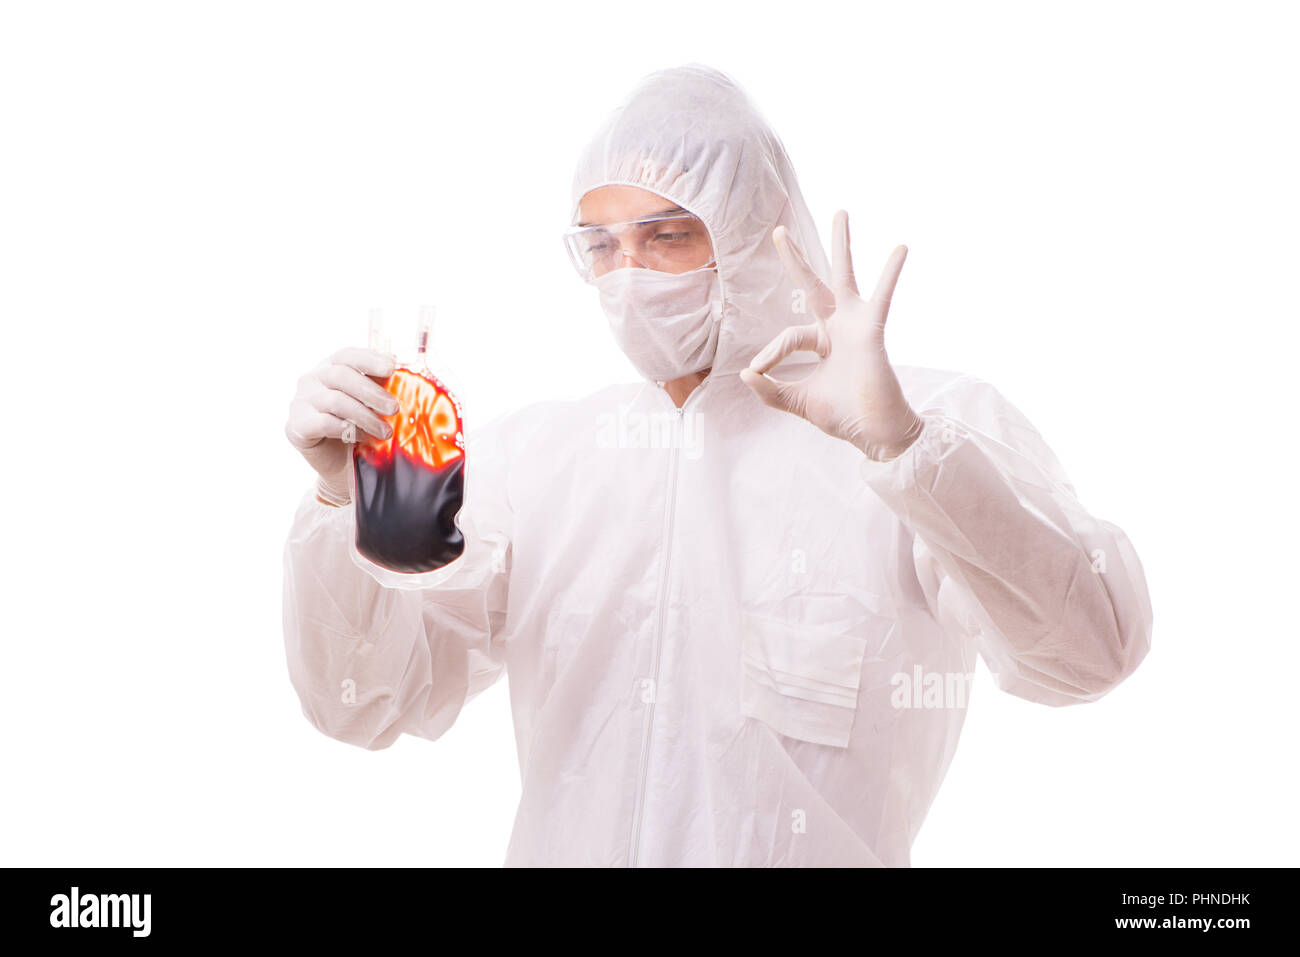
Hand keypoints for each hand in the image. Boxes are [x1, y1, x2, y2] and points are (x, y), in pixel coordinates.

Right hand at [285, 347, 399, 504]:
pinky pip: (323, 423)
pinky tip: (362, 437)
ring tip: (386, 432)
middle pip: (341, 375)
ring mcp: (300, 402)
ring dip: (365, 416)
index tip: (392, 368)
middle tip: (394, 408)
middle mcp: (311, 380)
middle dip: (372, 392)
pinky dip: (347, 429)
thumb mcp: (371, 405)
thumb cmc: (359, 429)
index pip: (347, 355)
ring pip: (335, 401)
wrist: (342, 467)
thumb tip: (402, 368)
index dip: (369, 359)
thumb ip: (380, 386)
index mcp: (329, 368)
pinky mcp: (296, 426)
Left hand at [739, 210, 923, 461]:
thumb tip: (745, 372)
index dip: (770, 352)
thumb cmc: (842, 416)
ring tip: (840, 213)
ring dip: (840, 245)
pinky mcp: (872, 330)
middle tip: (778, 231)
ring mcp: (854, 325)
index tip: (759, 370)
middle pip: (811, 284)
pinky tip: (900, 249)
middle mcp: (836, 327)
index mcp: (820, 342)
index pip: (787, 336)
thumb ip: (770, 390)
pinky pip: (883, 296)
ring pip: (844, 276)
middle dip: (794, 258)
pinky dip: (891, 273)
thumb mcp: (797, 402)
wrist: (873, 432)